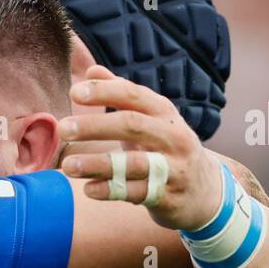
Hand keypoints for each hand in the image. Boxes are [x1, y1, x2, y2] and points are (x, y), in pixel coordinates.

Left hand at [58, 65, 223, 231]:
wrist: (205, 190)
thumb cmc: (166, 148)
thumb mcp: (151, 119)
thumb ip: (121, 95)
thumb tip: (91, 72)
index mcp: (164, 113)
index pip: (133, 95)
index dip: (105, 92)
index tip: (74, 92)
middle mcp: (172, 136)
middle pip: (132, 125)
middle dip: (95, 126)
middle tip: (63, 128)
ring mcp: (173, 167)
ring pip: (134, 164)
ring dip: (98, 164)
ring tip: (67, 166)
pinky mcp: (169, 195)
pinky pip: (137, 192)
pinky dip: (111, 190)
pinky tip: (88, 189)